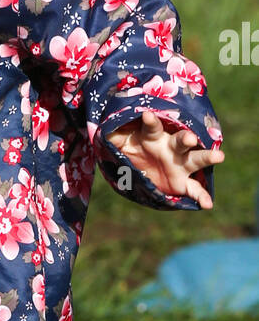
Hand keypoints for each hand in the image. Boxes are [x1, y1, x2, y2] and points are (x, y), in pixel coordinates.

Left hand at [106, 108, 224, 208]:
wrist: (139, 167)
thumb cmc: (130, 148)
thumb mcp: (118, 142)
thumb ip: (112, 135)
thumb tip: (102, 128)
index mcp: (153, 137)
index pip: (153, 128)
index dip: (151, 122)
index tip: (147, 115)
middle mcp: (171, 148)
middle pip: (181, 141)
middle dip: (186, 139)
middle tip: (190, 138)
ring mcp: (180, 165)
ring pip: (196, 160)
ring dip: (207, 158)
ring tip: (219, 157)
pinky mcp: (182, 183)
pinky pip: (194, 190)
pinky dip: (202, 197)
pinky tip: (208, 205)